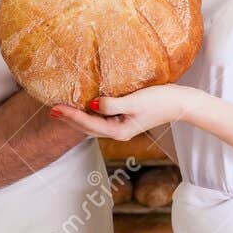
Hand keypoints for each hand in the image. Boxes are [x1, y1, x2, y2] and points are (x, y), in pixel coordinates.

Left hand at [51, 83, 190, 139]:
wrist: (180, 103)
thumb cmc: (160, 101)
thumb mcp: (134, 101)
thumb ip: (112, 104)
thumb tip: (92, 103)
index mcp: (118, 131)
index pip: (88, 124)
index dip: (70, 115)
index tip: (55, 107)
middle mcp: (117, 132)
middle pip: (86, 127)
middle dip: (69, 119)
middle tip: (51, 110)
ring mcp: (121, 126)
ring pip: (92, 124)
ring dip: (76, 117)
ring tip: (61, 110)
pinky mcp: (124, 119)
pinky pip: (100, 119)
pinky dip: (87, 114)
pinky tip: (82, 107)